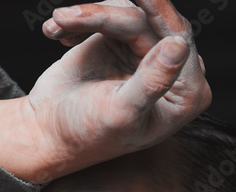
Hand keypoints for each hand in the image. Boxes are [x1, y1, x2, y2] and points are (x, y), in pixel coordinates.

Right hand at [27, 0, 210, 179]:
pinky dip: (79, 22)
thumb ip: (152, 82)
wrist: (50, 133)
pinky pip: (105, 13)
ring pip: (124, 13)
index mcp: (185, 93)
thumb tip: (178, 46)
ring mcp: (144, 53)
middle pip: (145, 22)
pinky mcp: (119, 40)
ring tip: (58, 25)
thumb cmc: (87, 134)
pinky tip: (57, 34)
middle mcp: (170, 70)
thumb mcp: (121, 114)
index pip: (178, 40)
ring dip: (87, 17)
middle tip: (68, 17)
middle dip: (105, 17)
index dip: (160, 13)